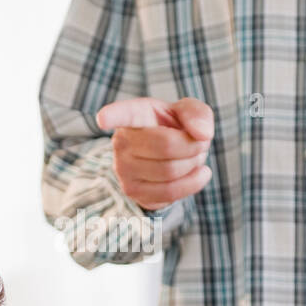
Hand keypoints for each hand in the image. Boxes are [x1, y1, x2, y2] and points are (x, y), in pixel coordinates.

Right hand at [95, 96, 213, 210]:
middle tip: (199, 143)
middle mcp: (121, 141)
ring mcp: (123, 169)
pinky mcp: (132, 192)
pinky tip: (198, 173)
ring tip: (193, 157)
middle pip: (166, 145)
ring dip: (194, 164)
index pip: (122, 114)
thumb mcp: (187, 113)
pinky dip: (192, 183)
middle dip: (193, 146)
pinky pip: (169, 192)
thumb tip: (202, 134)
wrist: (169, 157)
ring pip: (170, 171)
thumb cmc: (175, 128)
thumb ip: (198, 114)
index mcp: (134, 115)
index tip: (103, 118)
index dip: (113, 115)